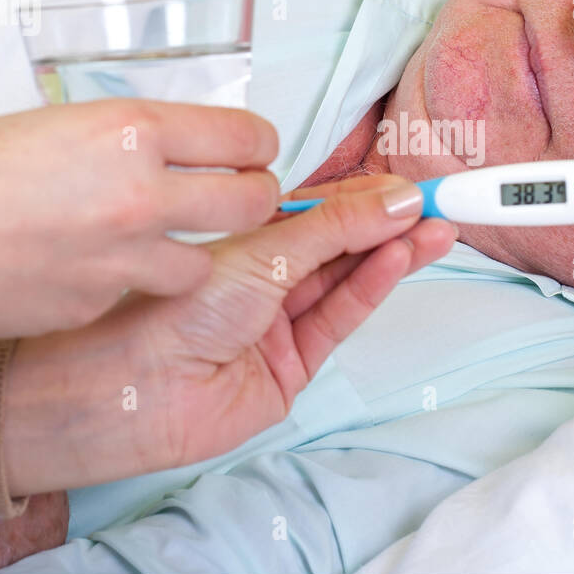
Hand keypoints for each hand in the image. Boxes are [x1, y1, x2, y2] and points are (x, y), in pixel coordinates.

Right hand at [0, 100, 280, 339]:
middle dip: (258, 199)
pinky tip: (98, 271)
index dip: (260, 145)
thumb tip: (155, 147)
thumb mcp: (50, 124)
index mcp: (130, 130)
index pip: (242, 136)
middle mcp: (142, 192)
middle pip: (252, 202)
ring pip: (208, 263)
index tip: (259, 151)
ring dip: (198, 253)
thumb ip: (115, 139)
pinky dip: (134, 286)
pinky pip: (142, 295)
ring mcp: (125, 256)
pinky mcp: (101, 303)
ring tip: (167, 244)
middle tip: (246, 198)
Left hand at [1, 175, 456, 495]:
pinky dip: (371, 288)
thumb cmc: (175, 309)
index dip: (367, 198)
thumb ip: (336, 227)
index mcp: (248, 243)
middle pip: (342, 246)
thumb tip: (395, 199)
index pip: (322, 213)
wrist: (137, 389)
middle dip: (389, 224)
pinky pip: (340, 320)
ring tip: (434, 231)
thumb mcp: (263, 252)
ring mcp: (283, 324)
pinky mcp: (295, 367)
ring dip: (391, 254)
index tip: (411, 184)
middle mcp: (268, 280)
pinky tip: (399, 260)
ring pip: (348, 281)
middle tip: (436, 205)